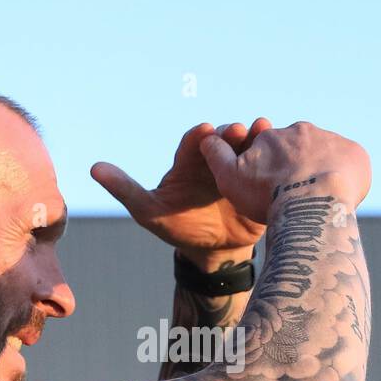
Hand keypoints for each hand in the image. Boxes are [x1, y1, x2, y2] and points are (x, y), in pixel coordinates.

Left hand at [91, 119, 271, 268]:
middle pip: (225, 139)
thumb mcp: (148, 210)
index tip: (205, 131)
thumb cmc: (176, 227)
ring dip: (257, 137)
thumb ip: (125, 188)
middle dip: (231, 133)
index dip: (200, 136)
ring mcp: (240, 168)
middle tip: (239, 129)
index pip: (195, 142)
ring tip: (264, 130)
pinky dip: (276, 160)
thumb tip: (94, 168)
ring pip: (248, 147)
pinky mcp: (260, 182)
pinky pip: (268, 169)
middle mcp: (216, 159)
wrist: (212, 252)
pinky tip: (286, 155)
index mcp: (190, 160)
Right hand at [198, 121, 370, 223]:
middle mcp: (302, 131)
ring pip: (326, 158)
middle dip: (298, 171)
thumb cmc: (268, 195)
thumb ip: (217, 155)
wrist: (312, 203)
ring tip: (320, 204)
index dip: (270, 175)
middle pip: (300, 152)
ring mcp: (332, 140)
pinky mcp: (356, 154)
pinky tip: (340, 201)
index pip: (270, 153)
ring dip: (324, 174)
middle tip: (297, 201)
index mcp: (273, 136)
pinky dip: (348, 179)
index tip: (273, 195)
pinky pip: (352, 165)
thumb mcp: (231, 178)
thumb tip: (208, 136)